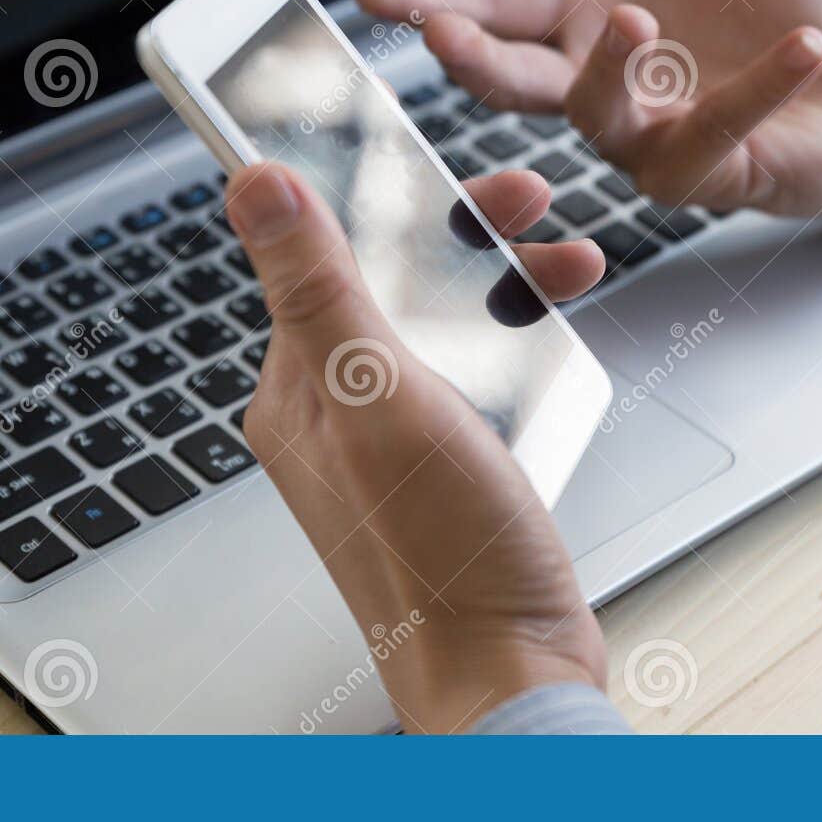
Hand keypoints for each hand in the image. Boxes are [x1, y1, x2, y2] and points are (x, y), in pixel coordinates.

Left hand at [224, 164, 607, 733]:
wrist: (510, 669)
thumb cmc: (443, 552)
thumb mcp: (380, 396)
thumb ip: (319, 286)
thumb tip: (257, 186)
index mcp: (298, 387)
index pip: (323, 252)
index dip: (379, 192)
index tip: (423, 152)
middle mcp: (334, 409)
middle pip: (391, 278)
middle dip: (463, 230)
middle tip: (524, 199)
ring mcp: (389, 438)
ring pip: (441, 319)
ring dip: (502, 279)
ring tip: (564, 262)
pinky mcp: (442, 462)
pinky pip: (474, 371)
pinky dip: (515, 341)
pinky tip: (551, 337)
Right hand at [356, 0, 821, 218]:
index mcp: (594, 26)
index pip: (500, 16)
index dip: (436, 6)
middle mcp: (608, 90)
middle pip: (517, 83)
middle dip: (472, 62)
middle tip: (436, 35)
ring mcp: (651, 142)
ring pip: (598, 119)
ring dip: (609, 73)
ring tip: (637, 19)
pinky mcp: (711, 175)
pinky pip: (713, 136)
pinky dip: (756, 89)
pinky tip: (803, 44)